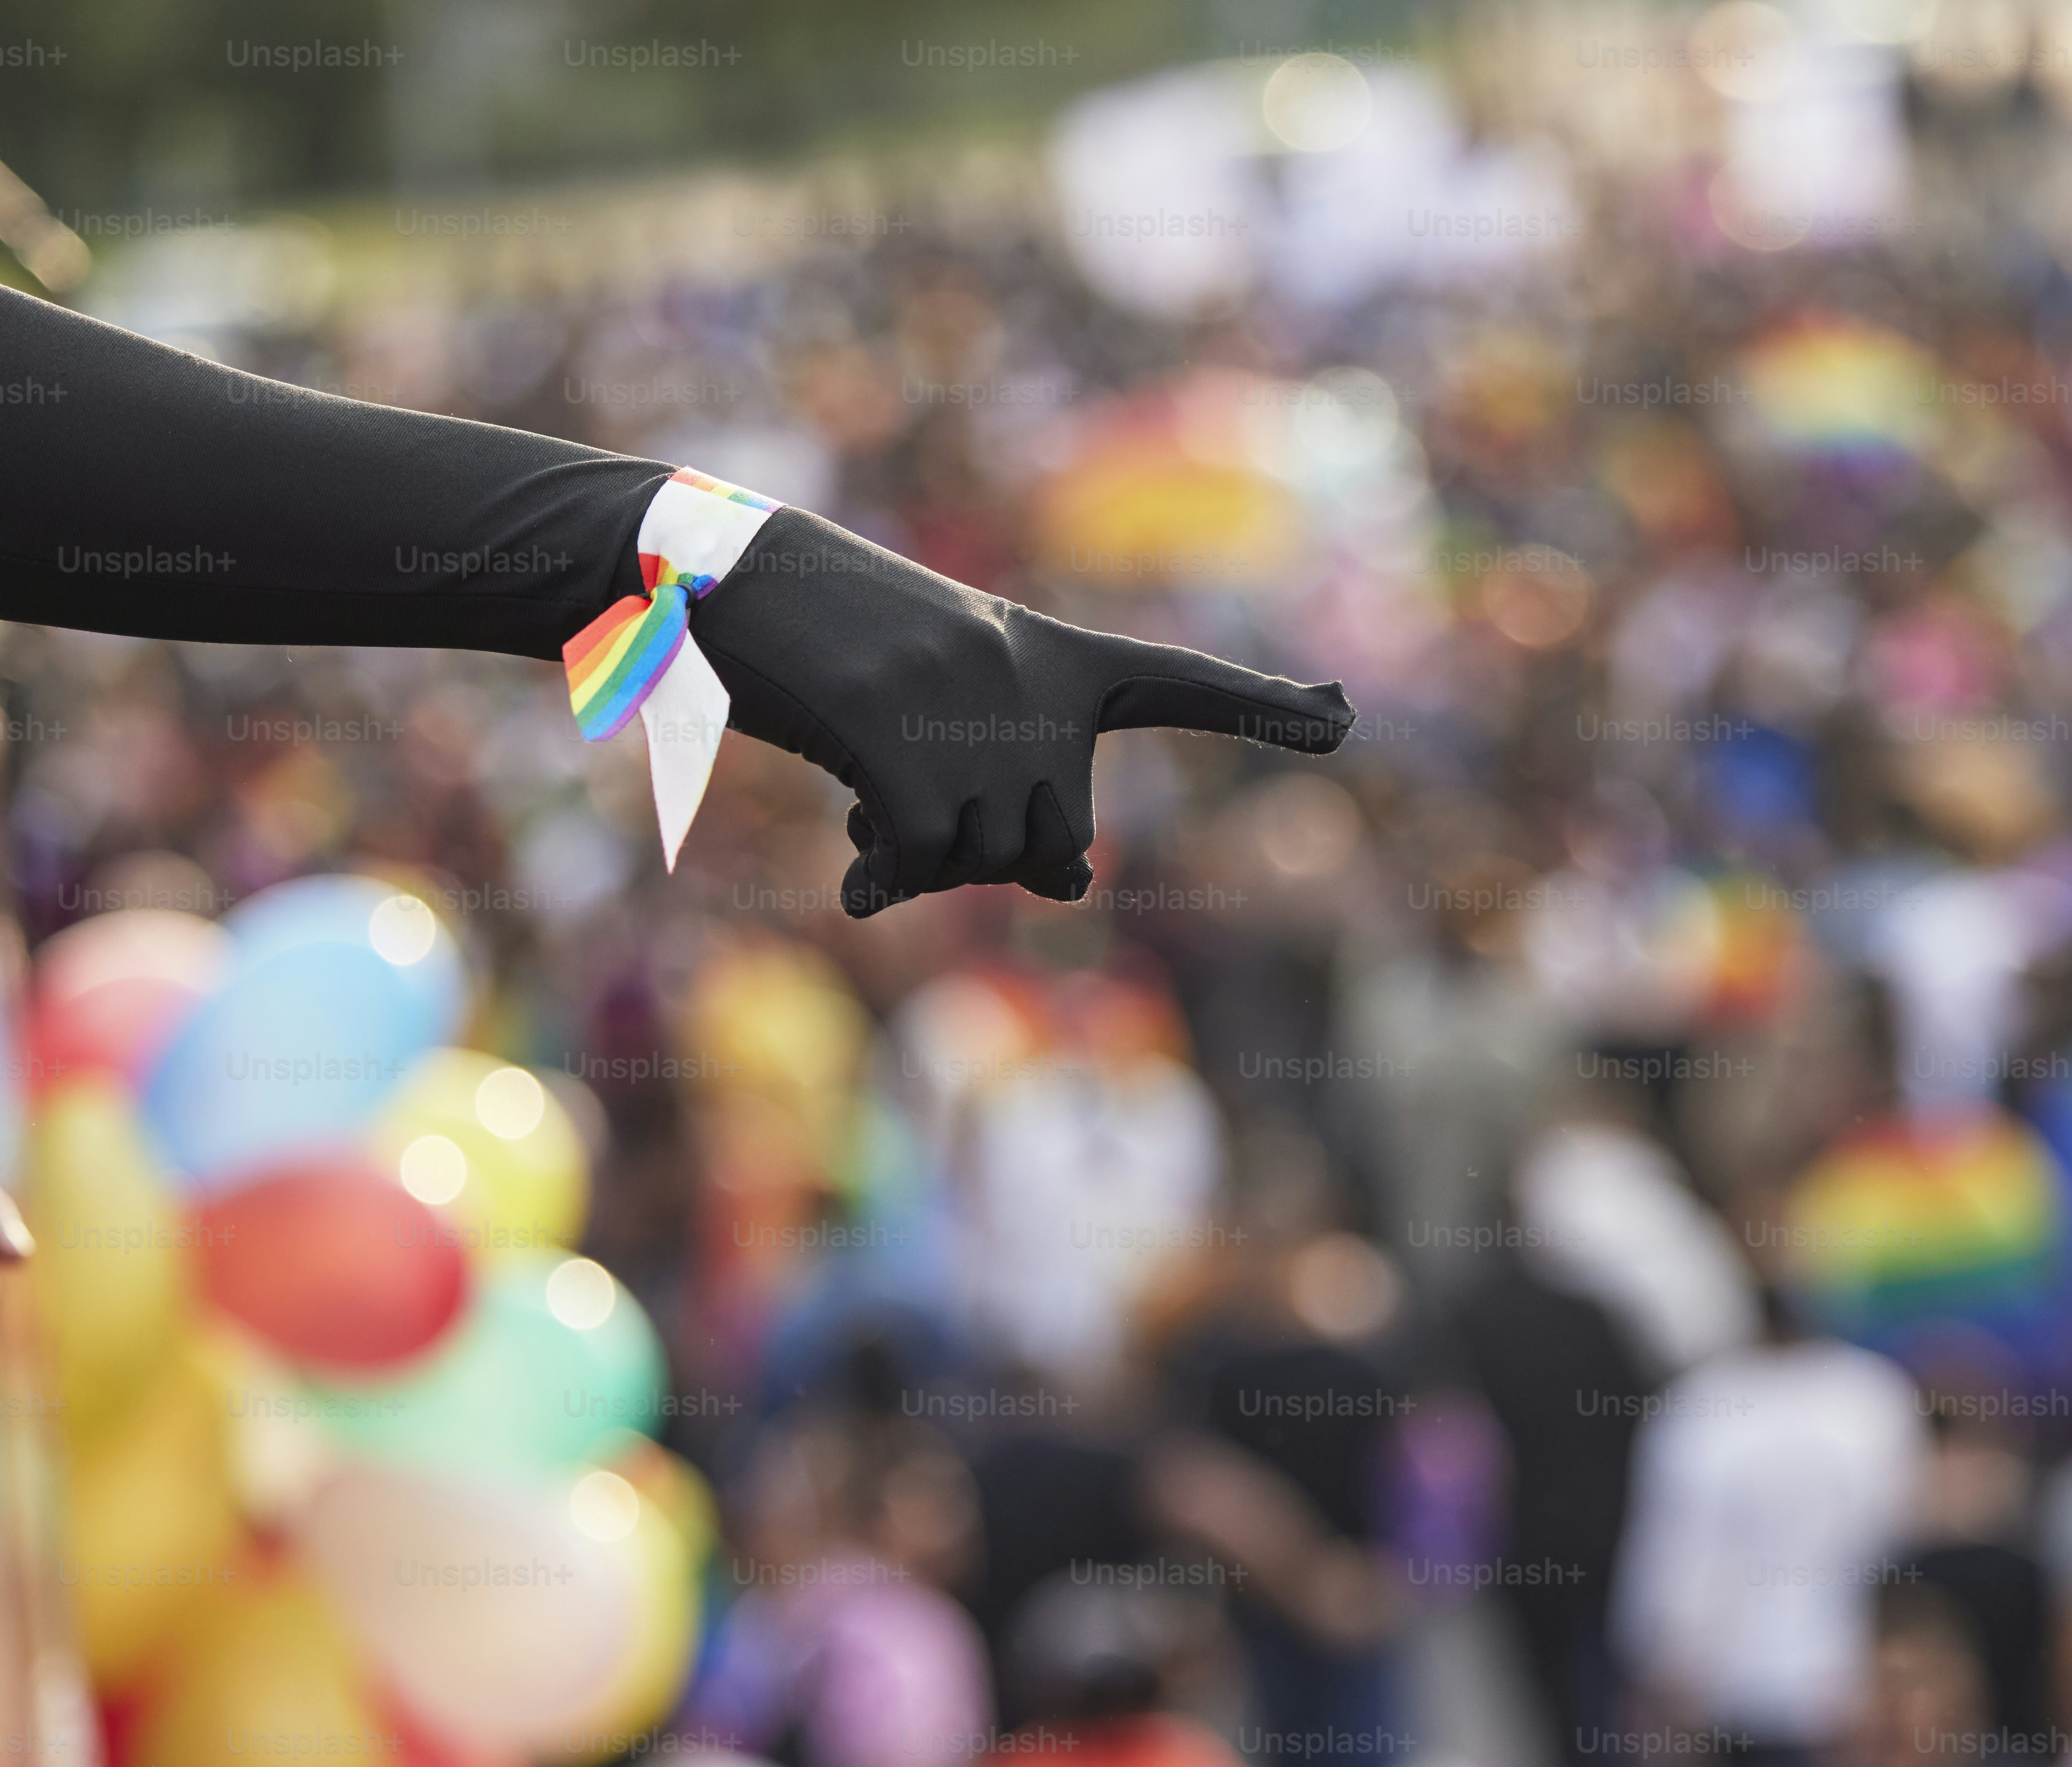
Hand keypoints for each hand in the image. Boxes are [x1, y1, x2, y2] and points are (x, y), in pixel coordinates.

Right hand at [690, 508, 1353, 914]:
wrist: (728, 581)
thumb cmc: (833, 651)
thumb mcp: (940, 714)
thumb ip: (1020, 790)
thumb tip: (1076, 880)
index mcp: (1050, 654)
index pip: (1176, 678)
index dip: (1261, 704)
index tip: (1343, 717)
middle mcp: (1030, 678)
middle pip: (1059, 843)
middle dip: (987, 857)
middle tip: (907, 807)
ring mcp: (971, 706)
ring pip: (987, 860)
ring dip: (924, 859)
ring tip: (868, 788)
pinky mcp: (904, 738)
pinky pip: (924, 858)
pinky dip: (886, 870)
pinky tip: (849, 843)